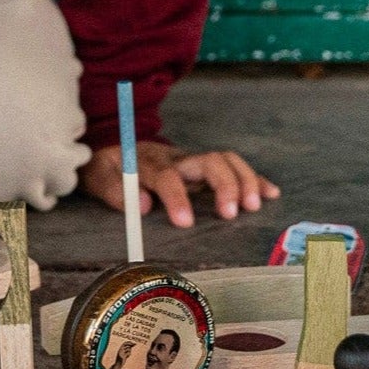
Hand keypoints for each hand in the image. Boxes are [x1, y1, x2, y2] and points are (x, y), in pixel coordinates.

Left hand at [80, 139, 280, 229]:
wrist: (114, 146)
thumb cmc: (108, 167)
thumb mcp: (98, 176)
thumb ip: (114, 190)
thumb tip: (143, 206)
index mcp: (149, 163)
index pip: (167, 175)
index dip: (176, 197)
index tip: (185, 222)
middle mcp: (177, 159)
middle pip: (208, 161)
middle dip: (224, 185)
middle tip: (231, 214)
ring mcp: (193, 161)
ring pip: (225, 160)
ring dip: (243, 180)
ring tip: (253, 206)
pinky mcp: (204, 168)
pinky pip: (233, 167)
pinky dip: (254, 178)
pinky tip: (270, 193)